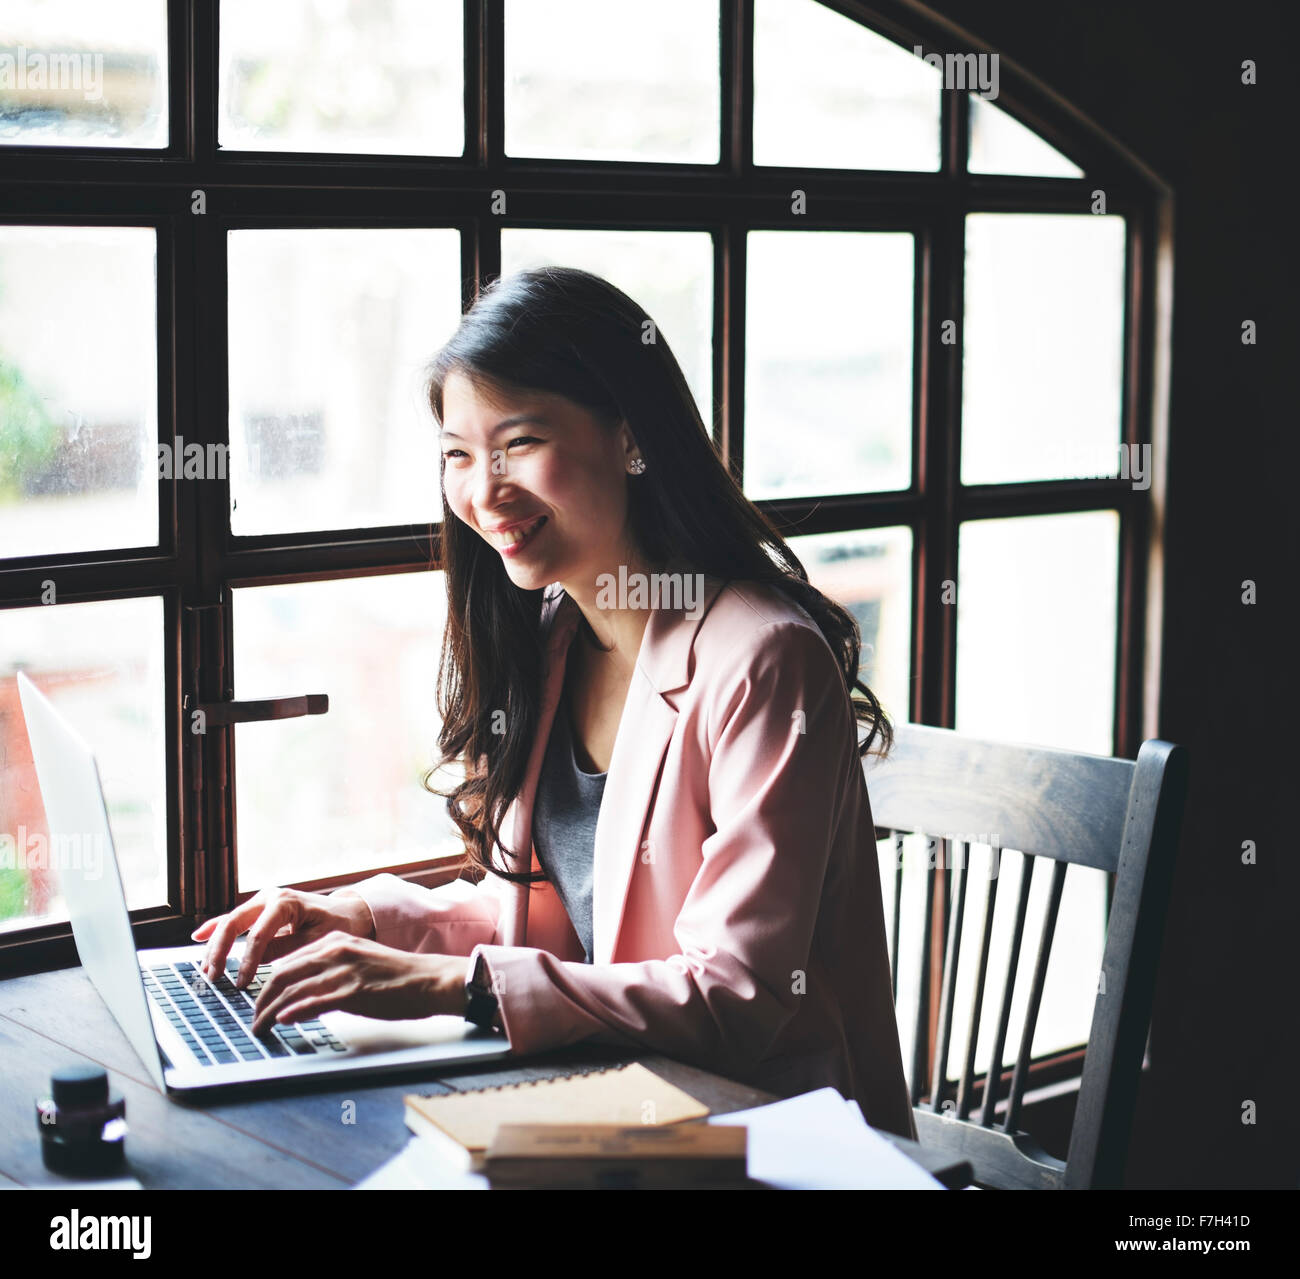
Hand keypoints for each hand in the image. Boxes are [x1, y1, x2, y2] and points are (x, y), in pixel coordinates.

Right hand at [191, 886, 375, 988]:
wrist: (347, 912)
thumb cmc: (337, 925)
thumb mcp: (317, 940)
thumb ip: (288, 949)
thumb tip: (259, 962)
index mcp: (285, 902)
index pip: (258, 935)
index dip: (248, 961)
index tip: (241, 983)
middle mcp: (270, 897)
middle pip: (234, 923)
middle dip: (220, 950)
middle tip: (213, 976)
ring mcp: (263, 901)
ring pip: (230, 922)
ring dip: (215, 945)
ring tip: (207, 969)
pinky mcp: (259, 910)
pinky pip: (234, 919)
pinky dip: (216, 928)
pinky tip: (199, 937)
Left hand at [248, 934, 468, 1033]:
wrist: (431, 980)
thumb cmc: (398, 977)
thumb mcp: (360, 962)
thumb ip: (331, 970)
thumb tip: (303, 992)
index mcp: (336, 942)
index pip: (288, 962)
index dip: (267, 984)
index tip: (257, 1002)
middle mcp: (336, 951)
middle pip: (283, 975)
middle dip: (260, 1000)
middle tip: (252, 1020)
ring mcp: (344, 971)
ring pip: (293, 990)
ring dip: (269, 1013)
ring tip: (259, 1029)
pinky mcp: (354, 991)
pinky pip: (315, 1002)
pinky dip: (294, 1013)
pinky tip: (282, 1022)